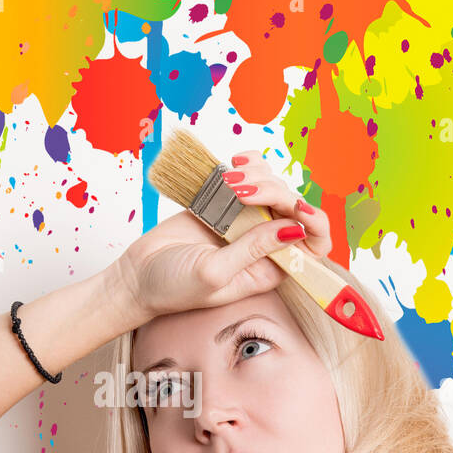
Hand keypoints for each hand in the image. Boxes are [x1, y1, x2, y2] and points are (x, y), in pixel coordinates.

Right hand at [114, 151, 333, 318]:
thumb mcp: (214, 275)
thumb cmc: (173, 287)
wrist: (138, 274)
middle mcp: (264, 245)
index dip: (315, 224)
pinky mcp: (228, 203)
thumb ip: (252, 251)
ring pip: (274, 187)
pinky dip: (249, 165)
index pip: (313, 246)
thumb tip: (294, 228)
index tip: (296, 210)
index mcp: (270, 269)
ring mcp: (247, 222)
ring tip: (230, 182)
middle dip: (277, 193)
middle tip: (242, 192)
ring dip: (259, 177)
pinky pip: (252, 177)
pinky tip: (234, 165)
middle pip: (294, 209)